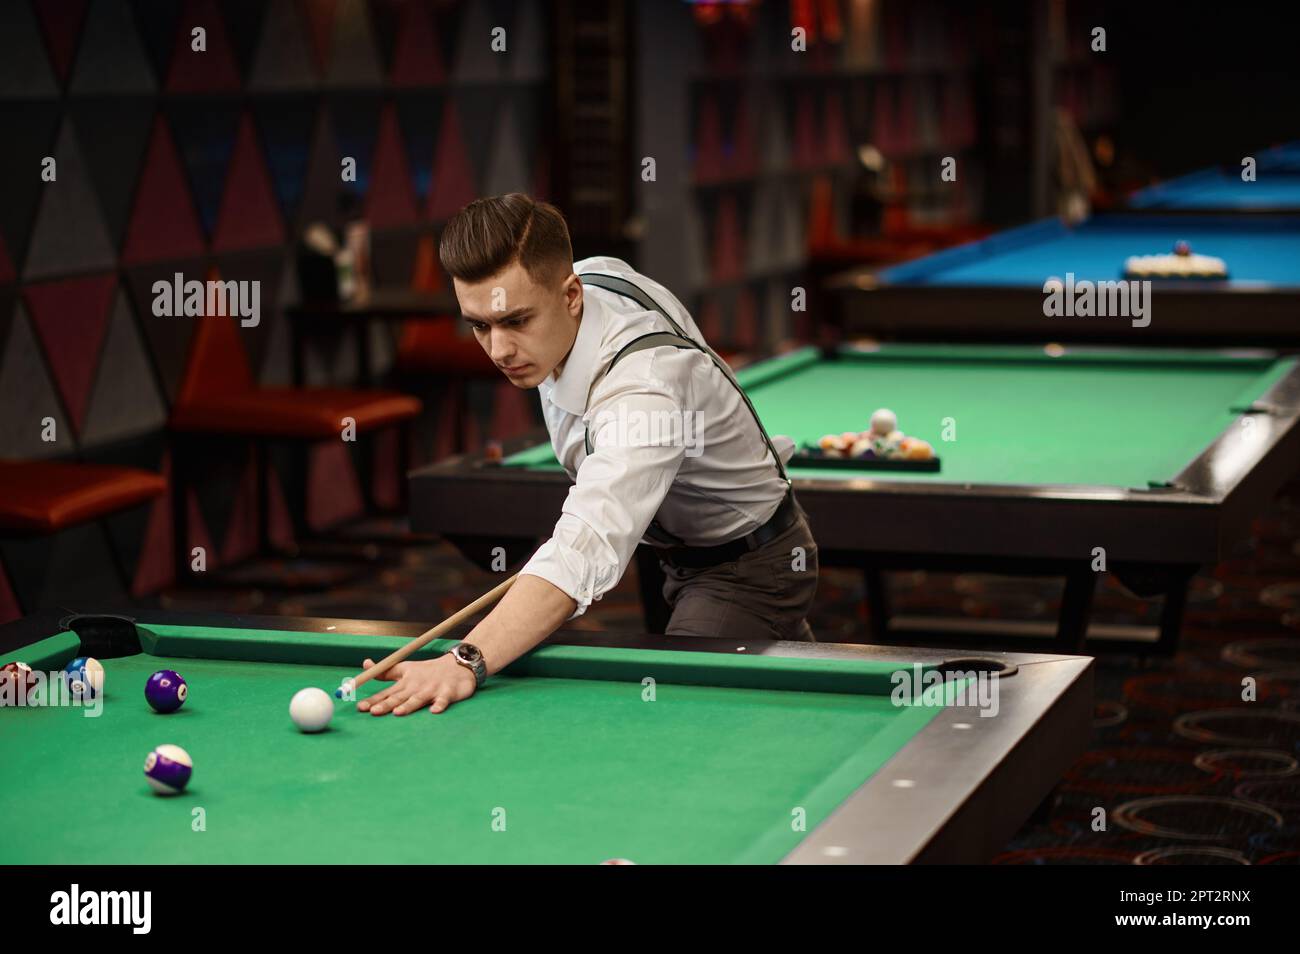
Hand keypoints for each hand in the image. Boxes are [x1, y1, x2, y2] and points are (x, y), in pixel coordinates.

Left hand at [356, 654, 476, 715]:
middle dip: (386, 704)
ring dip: (408, 705)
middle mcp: (416, 686)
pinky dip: (439, 705)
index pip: (386, 693)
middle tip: (373, 711)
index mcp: (405, 682)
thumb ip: (385, 671)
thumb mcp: (405, 668)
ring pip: (418, 699)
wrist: (457, 665)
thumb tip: (365, 664)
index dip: (373, 700)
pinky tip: (434, 711)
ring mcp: (432, 689)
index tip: (360, 707)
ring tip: (398, 712)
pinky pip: (443, 700)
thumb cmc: (428, 670)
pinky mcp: (448, 692)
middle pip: (399, 697)